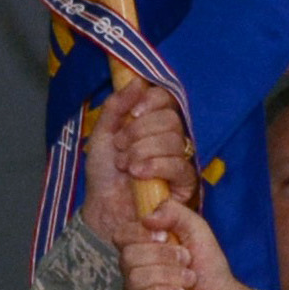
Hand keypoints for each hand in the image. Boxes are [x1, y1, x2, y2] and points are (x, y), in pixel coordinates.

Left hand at [98, 77, 196, 202]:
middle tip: (120, 147)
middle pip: (170, 119)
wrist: (103, 208)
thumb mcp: (103, 134)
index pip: (165, 99)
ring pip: (174, 141)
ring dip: (143, 151)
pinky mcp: (185, 184)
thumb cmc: (104, 174)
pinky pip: (180, 166)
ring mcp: (180, 160)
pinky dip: (156, 166)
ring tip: (125, 165)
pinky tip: (137, 173)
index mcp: (152, 123)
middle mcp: (170, 139)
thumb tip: (137, 81)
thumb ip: (117, 106)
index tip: (133, 114)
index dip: (151, 102)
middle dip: (140, 132)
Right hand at [120, 200, 256, 289]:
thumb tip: (147, 218)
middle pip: (129, 255)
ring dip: (170, 275)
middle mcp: (133, 269)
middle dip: (165, 257)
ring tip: (188, 280)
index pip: (122, 234)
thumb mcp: (196, 228)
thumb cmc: (207, 265)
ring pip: (136, 277)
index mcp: (141, 247)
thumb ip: (174, 212)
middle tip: (187, 261)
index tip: (166, 237)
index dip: (141, 234)